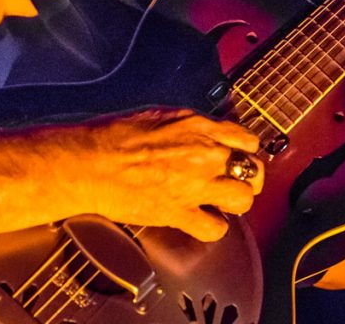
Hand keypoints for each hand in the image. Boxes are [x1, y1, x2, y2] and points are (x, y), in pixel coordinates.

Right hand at [68, 108, 263, 241]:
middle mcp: (205, 156)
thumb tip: (203, 132)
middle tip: (236, 181)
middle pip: (253, 171)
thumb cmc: (115, 136)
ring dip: (235, 203)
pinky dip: (212, 228)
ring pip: (243, 200)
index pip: (247, 139)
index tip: (238, 155)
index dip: (245, 150)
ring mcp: (195, 187)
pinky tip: (202, 221)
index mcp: (200, 128)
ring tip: (221, 202)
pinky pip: (215, 229)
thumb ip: (190, 126)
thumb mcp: (160, 115)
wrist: (90, 163)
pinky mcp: (179, 214)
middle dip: (248, 178)